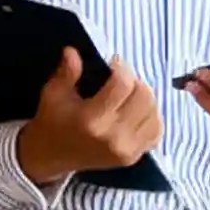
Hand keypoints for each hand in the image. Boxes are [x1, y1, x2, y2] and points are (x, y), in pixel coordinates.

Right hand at [17, 47, 163, 184]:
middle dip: (134, 80)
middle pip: (143, 96)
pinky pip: (156, 130)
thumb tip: (72, 51)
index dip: (121, 67)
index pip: (122, 85)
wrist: (52, 157)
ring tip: (128, 95)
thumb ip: (67, 72)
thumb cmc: (53, 121)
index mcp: (92, 120)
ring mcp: (126, 149)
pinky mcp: (134, 157)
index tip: (114, 63)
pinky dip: (151, 117)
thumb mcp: (53, 94)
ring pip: (154, 111)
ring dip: (144, 97)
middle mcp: (113, 136)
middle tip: (121, 79)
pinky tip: (136, 112)